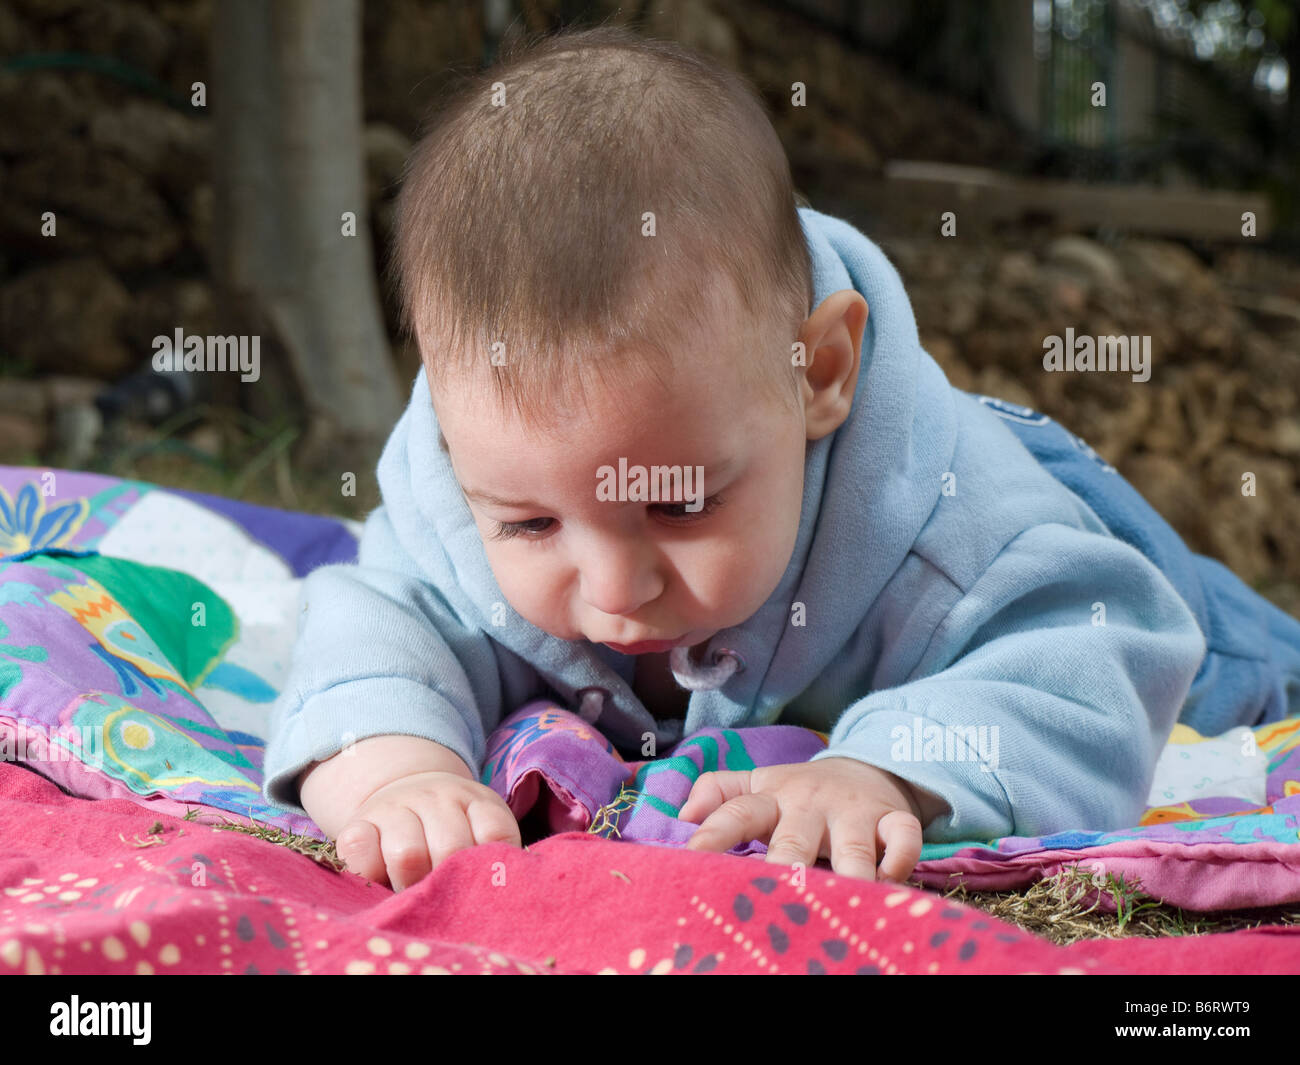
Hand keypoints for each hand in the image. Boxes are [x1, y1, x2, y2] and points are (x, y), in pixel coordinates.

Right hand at [334, 770, 520, 890]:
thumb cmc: (449, 832)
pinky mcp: (357, 823)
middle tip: (444, 900)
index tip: (483, 887)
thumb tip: (492, 900)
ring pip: (407, 854)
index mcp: (475, 800)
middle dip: (448, 885)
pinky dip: (368, 872)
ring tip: (413, 896)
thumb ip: (489, 859)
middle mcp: (437, 797)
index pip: (495, 833)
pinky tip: (379, 880)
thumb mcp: (479, 831)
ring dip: (411, 884)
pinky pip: (359, 847)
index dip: (490, 867)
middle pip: (450, 849)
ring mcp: (395, 807)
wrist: (405, 791)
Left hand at [679, 758, 923, 882]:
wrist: (867, 766)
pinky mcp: (894, 817)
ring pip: (852, 849)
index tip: (691, 861)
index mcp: (772, 798)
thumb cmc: (801, 794)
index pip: (737, 812)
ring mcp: (853, 811)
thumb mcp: (759, 786)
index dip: (713, 834)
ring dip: (848, 878)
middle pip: (793, 842)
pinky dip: (900, 861)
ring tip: (839, 910)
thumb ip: (718, 793)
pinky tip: (887, 885)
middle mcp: (810, 804)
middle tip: (772, 900)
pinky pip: (904, 838)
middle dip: (783, 871)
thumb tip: (682, 815)